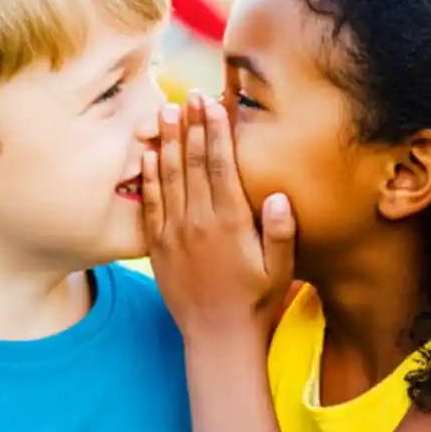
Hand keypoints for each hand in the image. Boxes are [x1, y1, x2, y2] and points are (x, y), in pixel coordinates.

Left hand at [143, 92, 295, 338]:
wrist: (216, 337)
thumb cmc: (255, 301)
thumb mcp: (281, 269)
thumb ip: (281, 232)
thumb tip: (277, 196)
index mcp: (230, 223)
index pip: (221, 165)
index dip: (217, 130)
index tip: (213, 103)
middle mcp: (198, 222)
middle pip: (193, 162)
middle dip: (192, 125)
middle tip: (188, 94)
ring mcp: (174, 233)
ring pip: (169, 177)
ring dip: (169, 141)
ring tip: (167, 111)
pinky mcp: (157, 246)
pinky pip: (150, 203)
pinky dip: (149, 176)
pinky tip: (150, 154)